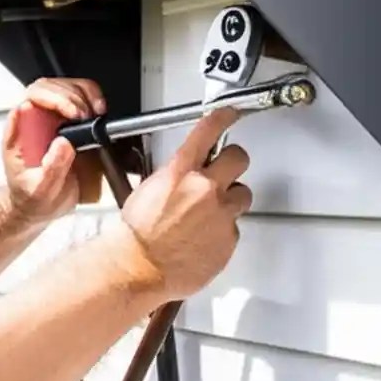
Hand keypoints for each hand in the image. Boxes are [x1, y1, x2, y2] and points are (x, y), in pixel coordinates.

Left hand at [1, 78, 106, 223]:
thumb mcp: (40, 190)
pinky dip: (94, 98)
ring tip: (95, 113)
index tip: (73, 114)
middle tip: (87, 116)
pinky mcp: (69, 120)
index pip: (33, 97)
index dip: (55, 99)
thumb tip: (63, 143)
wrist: (39, 206)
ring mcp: (52, 117)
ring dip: (85, 95)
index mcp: (21, 130)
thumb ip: (50, 168)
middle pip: (51, 86)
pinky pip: (81, 97)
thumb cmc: (33, 197)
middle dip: (73, 97)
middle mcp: (34, 119)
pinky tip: (99, 111)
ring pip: (67, 87)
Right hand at [113, 107, 252, 301]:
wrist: (139, 267)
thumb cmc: (137, 233)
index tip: (231, 113)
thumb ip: (176, 175)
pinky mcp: (229, 238)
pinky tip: (204, 239)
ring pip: (242, 195)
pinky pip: (234, 228)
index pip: (209, 131)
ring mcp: (221, 213)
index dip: (223, 117)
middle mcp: (205, 188)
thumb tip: (187, 171)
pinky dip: (222, 231)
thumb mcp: (150, 188)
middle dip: (233, 162)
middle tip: (225, 171)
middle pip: (239, 158)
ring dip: (230, 200)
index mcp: (182, 171)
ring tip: (209, 215)